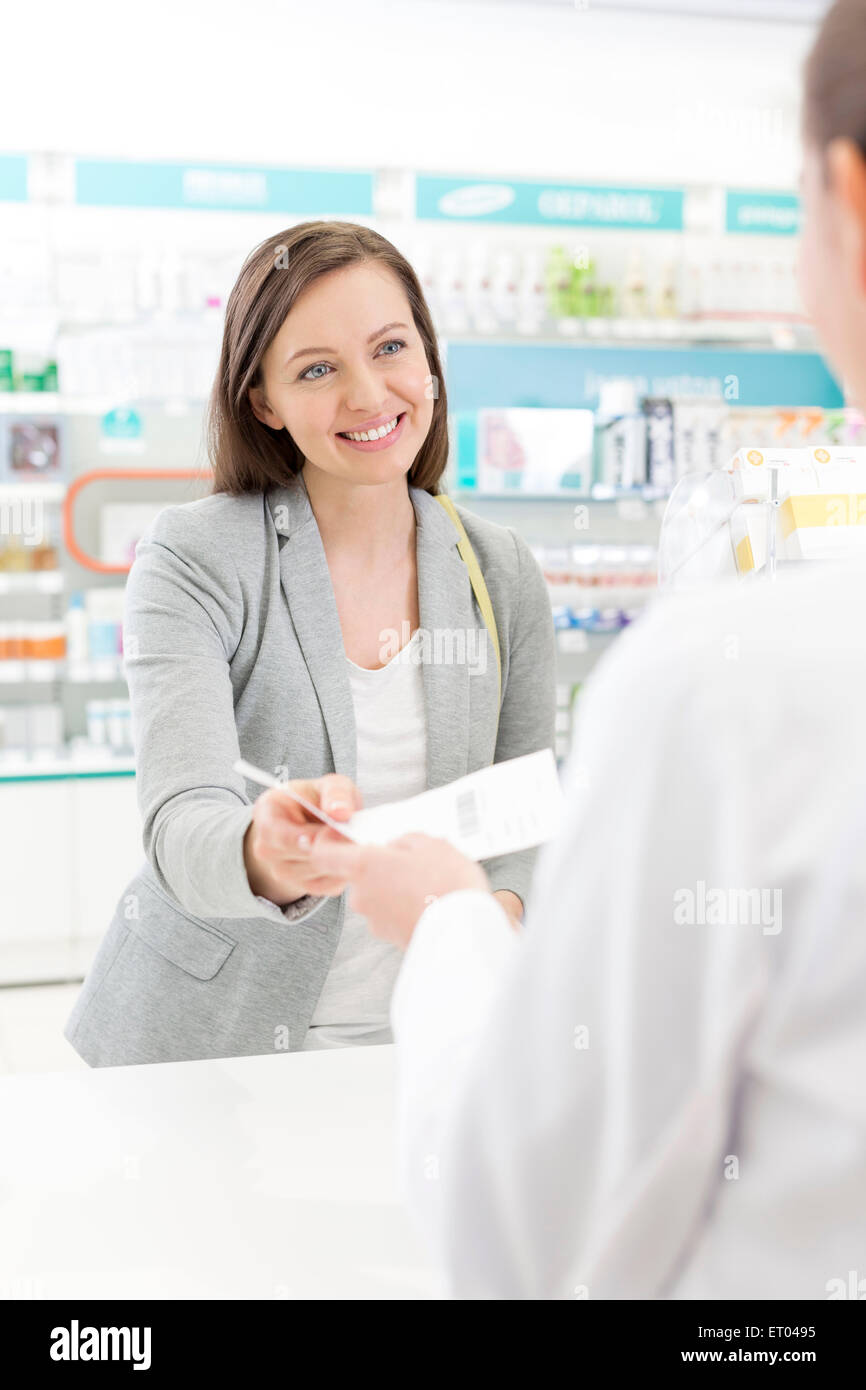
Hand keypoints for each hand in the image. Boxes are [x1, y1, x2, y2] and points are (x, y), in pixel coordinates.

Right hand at [243, 774, 361, 905]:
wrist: (314, 819)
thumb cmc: (318, 799)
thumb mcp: (330, 785)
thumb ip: (336, 793)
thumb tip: (341, 812)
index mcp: (267, 815)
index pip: (282, 837)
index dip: (312, 836)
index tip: (338, 828)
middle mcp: (267, 848)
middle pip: (302, 857)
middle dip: (332, 845)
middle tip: (353, 834)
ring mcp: (282, 870)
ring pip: (317, 873)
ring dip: (340, 858)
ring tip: (350, 840)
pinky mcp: (304, 886)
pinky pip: (328, 885)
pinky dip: (343, 871)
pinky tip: (347, 854)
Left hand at [307, 831, 489, 948]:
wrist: (465, 934)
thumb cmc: (447, 884)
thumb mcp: (431, 844)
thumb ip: (405, 841)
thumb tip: (398, 848)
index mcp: (364, 866)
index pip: (322, 853)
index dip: (327, 842)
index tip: (340, 835)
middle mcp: (361, 895)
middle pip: (360, 873)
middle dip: (382, 866)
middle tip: (414, 861)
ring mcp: (374, 920)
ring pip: (379, 894)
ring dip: (396, 888)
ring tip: (430, 885)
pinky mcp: (390, 938)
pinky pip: (393, 914)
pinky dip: (406, 908)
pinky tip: (432, 904)